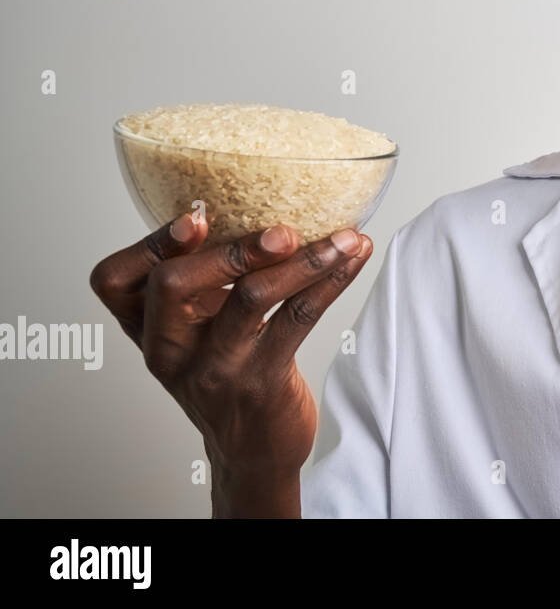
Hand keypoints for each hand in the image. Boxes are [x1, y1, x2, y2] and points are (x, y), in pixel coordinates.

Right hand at [89, 212, 373, 515]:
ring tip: (346, 238)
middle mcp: (171, 348)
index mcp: (148, 327)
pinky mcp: (260, 381)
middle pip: (173, 285)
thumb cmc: (228, 373)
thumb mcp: (198, 330)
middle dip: (230, 249)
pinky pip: (298, 318)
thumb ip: (207, 277)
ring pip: (250, 298)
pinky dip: (332, 281)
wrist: (253, 450)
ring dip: (306, 260)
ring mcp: (215, 367)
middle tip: (284, 230)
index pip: (114, 281)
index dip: (148, 245)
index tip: (194, 217)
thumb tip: (263, 200)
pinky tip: (354, 259)